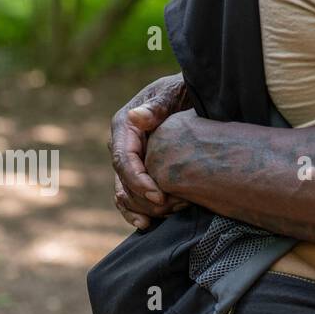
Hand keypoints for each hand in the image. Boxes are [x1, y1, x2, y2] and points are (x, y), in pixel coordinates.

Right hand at [110, 74, 189, 228]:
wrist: (192, 91)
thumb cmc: (185, 89)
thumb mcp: (174, 91)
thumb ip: (158, 106)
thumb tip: (136, 118)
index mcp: (125, 125)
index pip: (125, 159)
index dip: (139, 181)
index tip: (158, 197)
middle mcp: (122, 142)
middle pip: (123, 178)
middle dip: (143, 197)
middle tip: (170, 208)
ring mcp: (129, 156)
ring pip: (123, 189)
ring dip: (138, 207)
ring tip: (157, 220)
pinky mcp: (139, 167)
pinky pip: (129, 192)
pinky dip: (133, 209)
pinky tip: (146, 224)